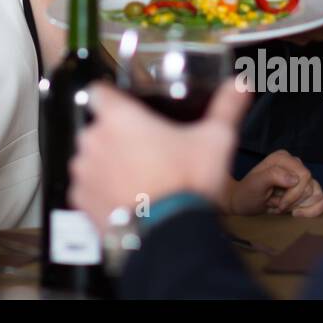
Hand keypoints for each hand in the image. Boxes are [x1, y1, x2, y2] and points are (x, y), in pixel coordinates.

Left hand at [68, 80, 251, 234]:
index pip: (100, 91)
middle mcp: (93, 140)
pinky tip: (127, 199)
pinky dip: (102, 191)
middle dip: (117, 136)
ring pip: (92, 158)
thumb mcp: (216, 139)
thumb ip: (226, 106)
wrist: (170, 237)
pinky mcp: (81, 201)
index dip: (113, 98)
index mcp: (118, 117)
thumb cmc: (187, 182)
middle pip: (99, 128)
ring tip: (138, 178)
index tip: (128, 108)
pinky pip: (88, 188)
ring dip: (108, 164)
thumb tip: (241, 84)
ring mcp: (84, 172)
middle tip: (146, 151)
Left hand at [224, 149, 322, 217]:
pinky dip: (312, 210)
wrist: (244, 202)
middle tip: (278, 205)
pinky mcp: (306, 189)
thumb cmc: (247, 193)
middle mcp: (294, 164)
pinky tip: (297, 213)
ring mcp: (301, 177)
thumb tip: (295, 179)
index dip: (294, 194)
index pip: (304, 175)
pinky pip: (322, 200)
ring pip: (318, 194)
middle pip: (311, 187)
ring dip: (302, 207)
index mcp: (283, 158)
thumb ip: (273, 176)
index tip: (280, 203)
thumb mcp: (256, 184)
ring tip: (284, 207)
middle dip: (295, 202)